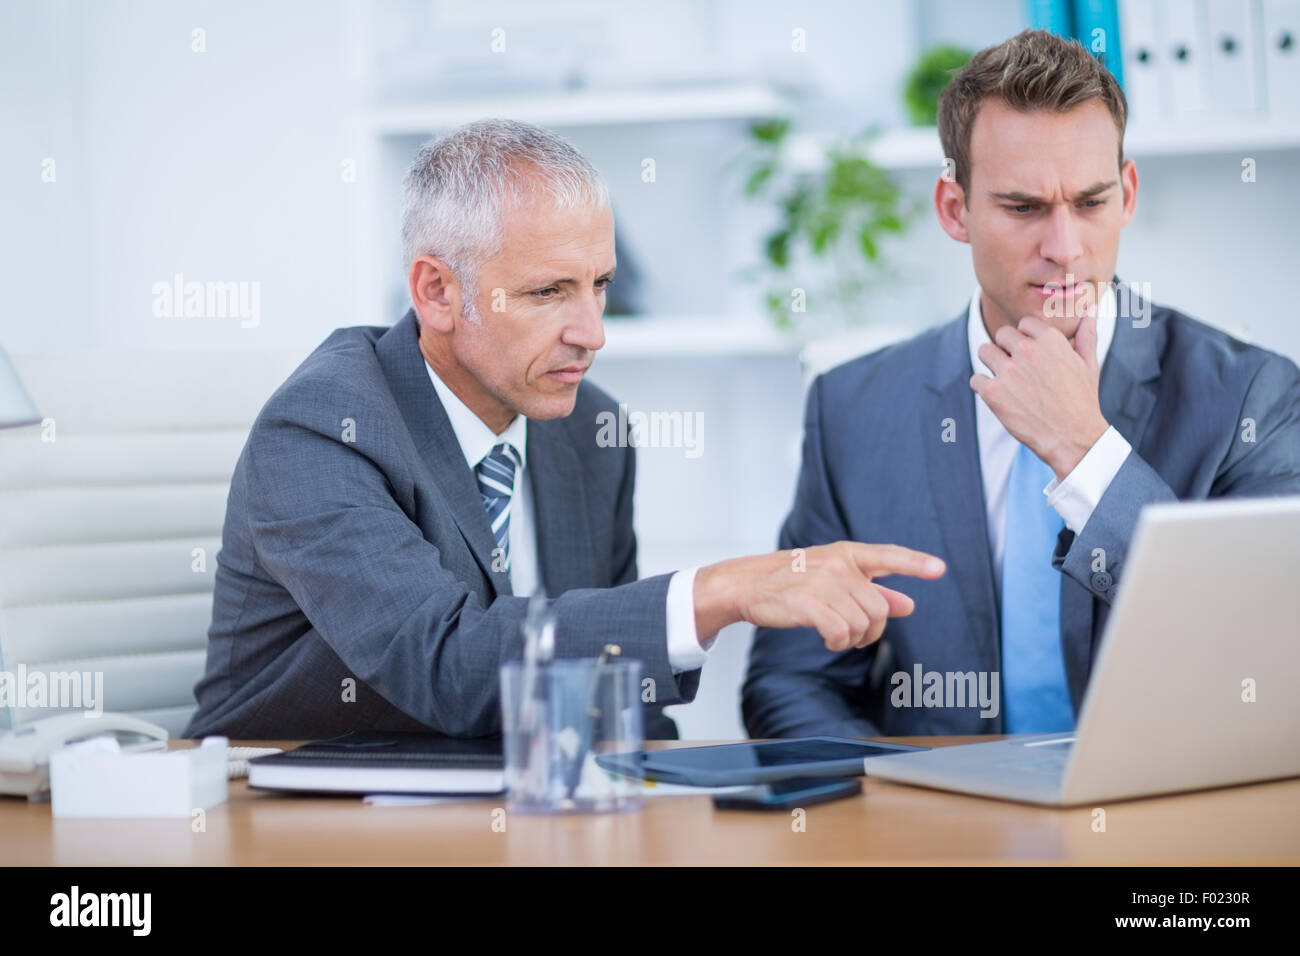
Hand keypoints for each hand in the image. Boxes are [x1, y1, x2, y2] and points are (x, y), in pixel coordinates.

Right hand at [692, 542, 944, 651]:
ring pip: (863, 623)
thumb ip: (873, 590)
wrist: (747, 584)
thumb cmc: (792, 582)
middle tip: (854, 634)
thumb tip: (908, 604)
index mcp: (846, 554)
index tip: (939, 569)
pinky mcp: (808, 604)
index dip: (915, 563)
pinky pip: (841, 632)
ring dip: (853, 638)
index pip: (888, 555)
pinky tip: (828, 639)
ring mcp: (823, 583)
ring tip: (837, 635)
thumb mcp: (833, 579)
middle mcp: (838, 565)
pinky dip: (838, 642)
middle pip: (880, 607)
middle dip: (872, 629)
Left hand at [970, 311, 1108, 479]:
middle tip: (1018, 371)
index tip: (1031, 355)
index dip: (1026, 338)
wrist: (1072, 438)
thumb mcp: (1089, 364)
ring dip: (992, 364)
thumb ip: (1087, 334)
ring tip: (1006, 382)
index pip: (1024, 323)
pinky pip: (975, 379)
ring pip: (984, 351)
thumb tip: (1092, 308)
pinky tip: (1000, 398)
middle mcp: (1027, 350)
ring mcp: (1008, 371)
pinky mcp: (992, 392)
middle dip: (1007, 350)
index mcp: (1050, 340)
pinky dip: (984, 388)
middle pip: (1002, 335)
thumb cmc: (1082, 401)